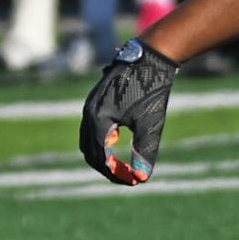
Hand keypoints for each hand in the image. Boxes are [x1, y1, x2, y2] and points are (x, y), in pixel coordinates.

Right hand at [80, 37, 179, 185]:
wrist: (150, 57)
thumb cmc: (151, 89)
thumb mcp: (151, 124)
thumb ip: (145, 152)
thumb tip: (142, 178)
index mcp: (97, 120)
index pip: (100, 158)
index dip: (116, 174)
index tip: (134, 182)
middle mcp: (88, 114)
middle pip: (89, 152)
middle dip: (107, 167)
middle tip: (128, 176)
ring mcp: (89, 106)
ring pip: (88, 140)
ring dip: (103, 155)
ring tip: (123, 163)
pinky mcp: (96, 101)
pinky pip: (92, 128)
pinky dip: (102, 140)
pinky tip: (119, 140)